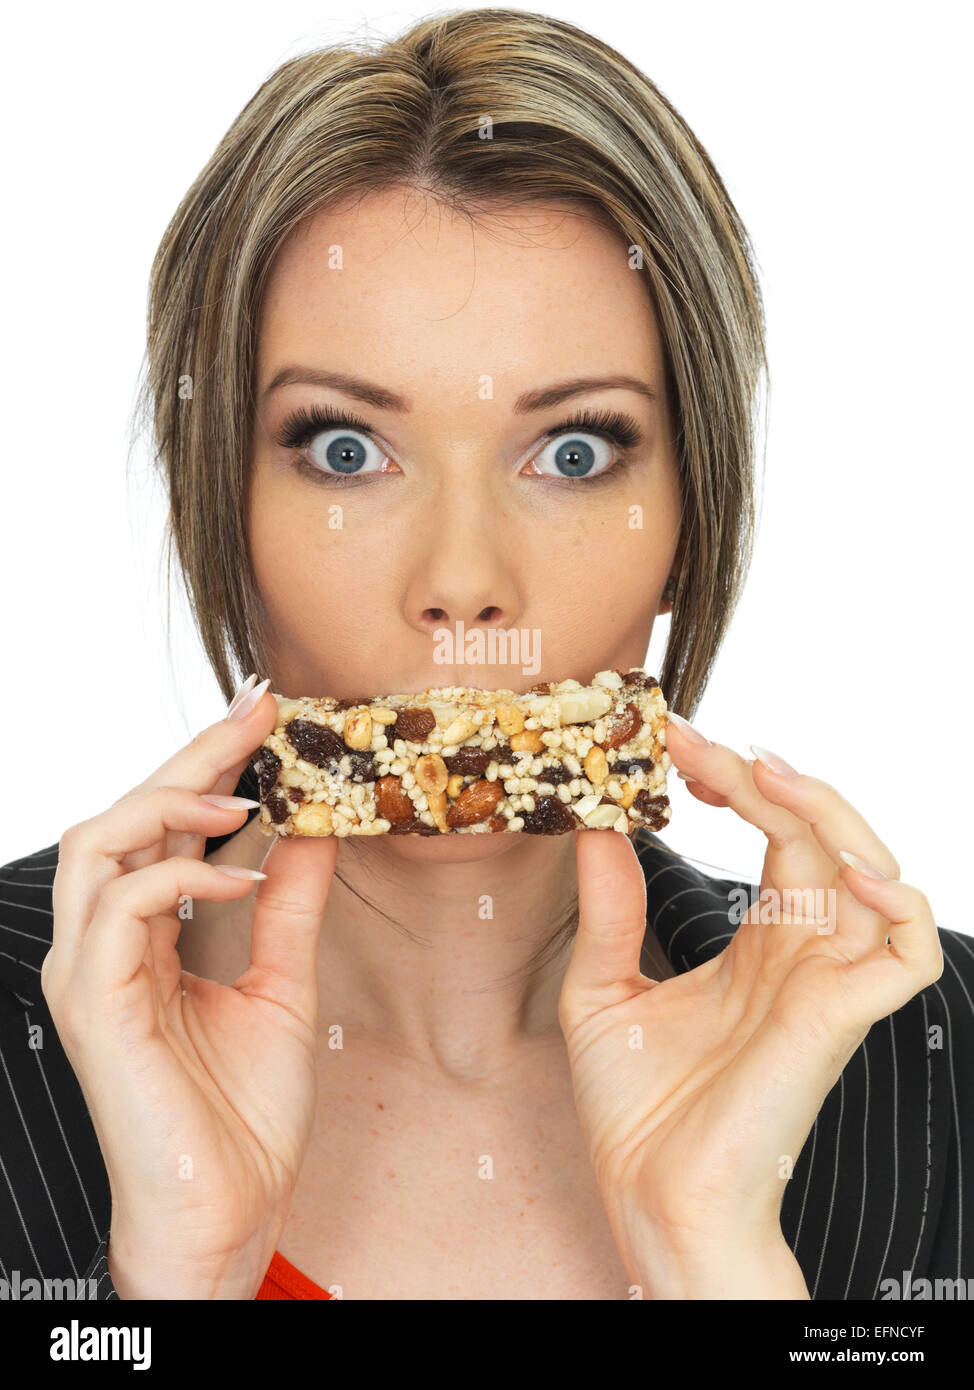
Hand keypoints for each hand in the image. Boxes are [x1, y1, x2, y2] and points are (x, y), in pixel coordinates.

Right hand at [41, 680, 338, 1297]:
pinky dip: (180, 877)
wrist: (227, 1209)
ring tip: (243, 793)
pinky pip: (119, 907)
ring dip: (173, 801)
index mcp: (142, 937)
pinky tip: (237, 878)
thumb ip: (287, 907)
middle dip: (191, 754)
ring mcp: (91, 972)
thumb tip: (313, 831)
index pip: (162, 826)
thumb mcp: (281, 984)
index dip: (207, 762)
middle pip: (124, 813)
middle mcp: (104, 944)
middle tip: (257, 710)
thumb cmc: (241, 1112)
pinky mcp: (95, 1004)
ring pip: (99, 841)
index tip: (263, 710)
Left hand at [558, 714, 942, 1298]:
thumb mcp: (602, 986)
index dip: (735, 780)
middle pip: (823, 834)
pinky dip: (895, 901)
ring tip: (759, 772)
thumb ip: (609, 906)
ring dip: (828, 810)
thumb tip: (595, 822)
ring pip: (875, 870)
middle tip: (697, 741)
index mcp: (759, 942)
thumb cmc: (637, 1109)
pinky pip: (908, 952)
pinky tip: (839, 865)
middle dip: (766, 777)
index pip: (774, 833)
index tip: (673, 740)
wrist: (648, 1195)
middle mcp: (803, 952)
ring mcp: (828, 983)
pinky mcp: (841, 1020)